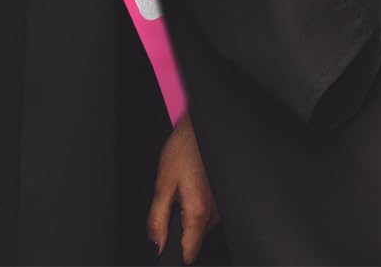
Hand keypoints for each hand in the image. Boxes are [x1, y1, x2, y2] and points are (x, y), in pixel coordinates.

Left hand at [148, 115, 217, 263]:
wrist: (202, 128)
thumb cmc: (184, 148)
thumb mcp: (162, 184)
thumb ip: (156, 220)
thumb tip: (156, 247)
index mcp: (198, 212)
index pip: (188, 254)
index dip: (172, 253)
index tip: (164, 243)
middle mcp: (215, 213)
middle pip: (193, 241)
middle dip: (178, 229)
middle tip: (172, 203)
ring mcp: (222, 206)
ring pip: (200, 229)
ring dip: (188, 218)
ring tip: (182, 192)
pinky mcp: (224, 199)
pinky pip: (207, 216)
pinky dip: (196, 208)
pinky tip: (192, 188)